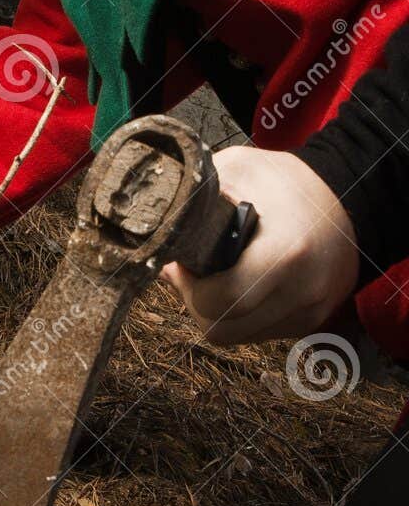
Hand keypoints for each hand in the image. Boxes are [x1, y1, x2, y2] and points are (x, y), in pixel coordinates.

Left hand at [161, 145, 359, 344]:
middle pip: (222, 329)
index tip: (185, 262)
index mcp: (285, 254)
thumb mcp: (239, 168)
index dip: (189, 287)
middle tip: (193, 273)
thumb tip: (157, 237)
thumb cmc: (287, 182)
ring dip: (217, 312)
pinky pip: (259, 333)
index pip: (219, 302)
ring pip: (238, 336)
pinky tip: (241, 282)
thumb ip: (196, 198)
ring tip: (217, 275)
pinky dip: (241, 314)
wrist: (347, 197)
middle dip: (197, 304)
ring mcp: (311, 312)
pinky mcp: (312, 321)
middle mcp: (303, 292)